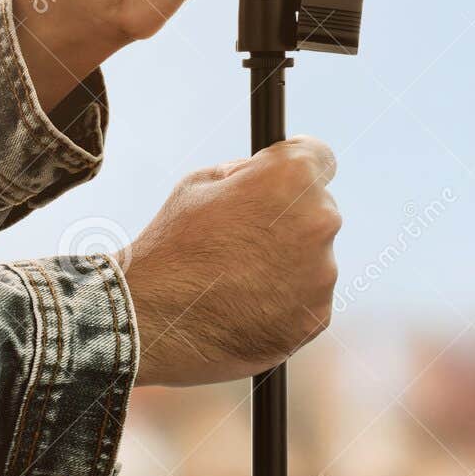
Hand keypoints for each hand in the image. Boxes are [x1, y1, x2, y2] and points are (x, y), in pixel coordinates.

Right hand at [119, 137, 340, 387]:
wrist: (152, 319)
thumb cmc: (171, 246)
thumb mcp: (199, 184)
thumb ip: (246, 173)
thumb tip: (267, 174)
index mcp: (290, 178)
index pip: (320, 156)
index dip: (299, 166)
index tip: (284, 182)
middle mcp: (319, 221)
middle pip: (319, 209)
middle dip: (290, 218)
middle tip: (245, 240)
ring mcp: (322, 273)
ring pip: (315, 259)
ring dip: (289, 263)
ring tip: (239, 279)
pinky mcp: (317, 315)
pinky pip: (309, 299)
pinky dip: (287, 301)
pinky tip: (247, 305)